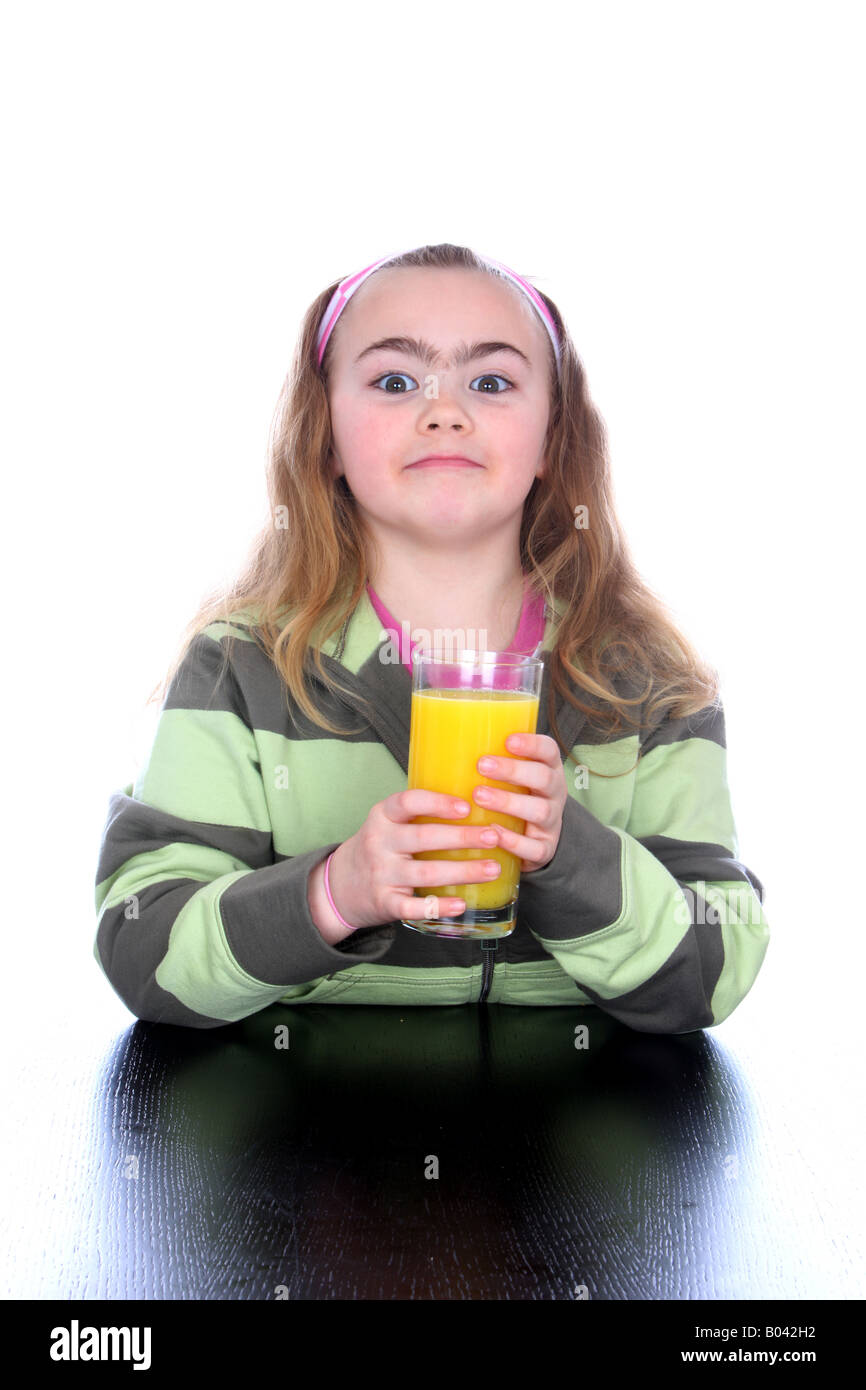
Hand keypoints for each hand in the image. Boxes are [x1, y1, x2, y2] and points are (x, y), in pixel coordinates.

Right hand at [325, 789, 506, 930]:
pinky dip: (439, 906)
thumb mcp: (388, 823)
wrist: (342, 884)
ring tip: (492, 868)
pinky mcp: (384, 902)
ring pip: (425, 873)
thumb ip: (418, 812)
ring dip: (463, 871)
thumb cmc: (380, 848)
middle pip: (424, 838)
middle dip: (462, 837)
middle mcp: (379, 843)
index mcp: (382, 816)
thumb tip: (475, 798)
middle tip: (493, 836)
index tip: (466, 806)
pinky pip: (414, 906)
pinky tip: (462, 904)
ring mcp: (381, 874)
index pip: (407, 802)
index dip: (437, 803)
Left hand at [472, 733, 567, 872]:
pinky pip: (535, 847)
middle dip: (514, 771)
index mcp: (548, 769)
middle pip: (543, 778)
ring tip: (479, 796)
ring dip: (509, 802)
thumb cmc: (514, 797)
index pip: (549, 750)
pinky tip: (493, 833)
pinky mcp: (545, 849)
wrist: (534, 839)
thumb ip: (490, 762)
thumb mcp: (511, 777)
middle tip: (482, 765)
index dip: (532, 744)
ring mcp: (552, 822)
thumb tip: (441, 740)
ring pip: (540, 811)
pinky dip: (514, 841)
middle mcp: (555, 794)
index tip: (508, 740)